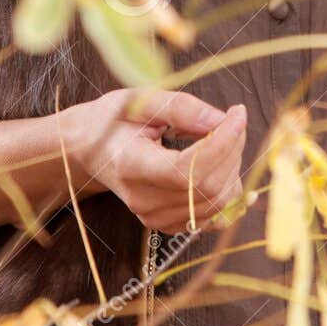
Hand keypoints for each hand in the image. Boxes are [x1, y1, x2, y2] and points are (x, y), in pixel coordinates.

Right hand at [72, 87, 247, 233]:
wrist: (90, 151)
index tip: (236, 113)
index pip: (187, 170)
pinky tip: (233, 168)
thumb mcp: (137, 101)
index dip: (221, 143)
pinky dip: (230, 191)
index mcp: (130, 167)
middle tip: (232, 118)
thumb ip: (179, 107)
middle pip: (207, 187)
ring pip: (217, 202)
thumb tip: (219, 119)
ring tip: (223, 136)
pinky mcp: (169, 224)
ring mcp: (156, 218)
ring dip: (233, 166)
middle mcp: (143, 201)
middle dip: (232, 149)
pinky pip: (215, 216)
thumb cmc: (111, 122)